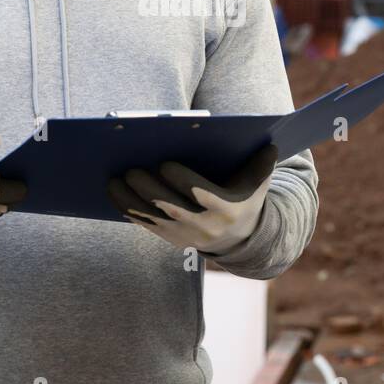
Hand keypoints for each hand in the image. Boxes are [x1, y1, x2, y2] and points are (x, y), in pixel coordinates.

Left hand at [107, 144, 277, 253]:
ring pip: (151, 217)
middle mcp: (203, 225)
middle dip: (147, 188)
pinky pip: (144, 223)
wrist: (241, 237)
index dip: (180, 180)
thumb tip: (270, 145)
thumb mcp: (258, 183)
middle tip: (130, 168)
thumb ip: (262, 164)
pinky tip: (113, 191)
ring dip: (129, 199)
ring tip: (113, 180)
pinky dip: (127, 208)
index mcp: (225, 208)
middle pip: (169, 206)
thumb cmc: (245, 197)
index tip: (164, 163)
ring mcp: (183, 234)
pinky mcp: (169, 237)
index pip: (200, 195)